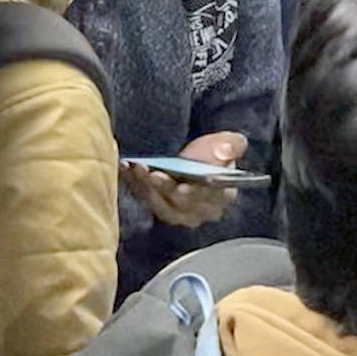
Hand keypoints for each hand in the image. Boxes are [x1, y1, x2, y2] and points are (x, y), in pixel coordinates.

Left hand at [120, 135, 246, 230]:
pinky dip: (134, 184)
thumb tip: (225, 151)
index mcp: (222, 196)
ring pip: (161, 205)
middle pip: (182, 204)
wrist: (191, 158)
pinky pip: (144, 199)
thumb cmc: (210, 153)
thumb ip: (230, 145)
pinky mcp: (156, 206)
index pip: (210, 198)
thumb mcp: (225, 143)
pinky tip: (126, 168)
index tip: (183, 188)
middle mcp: (200, 211)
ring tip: (137, 168)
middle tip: (154, 173)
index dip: (197, 194)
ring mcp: (176, 213)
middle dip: (166, 188)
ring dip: (147, 187)